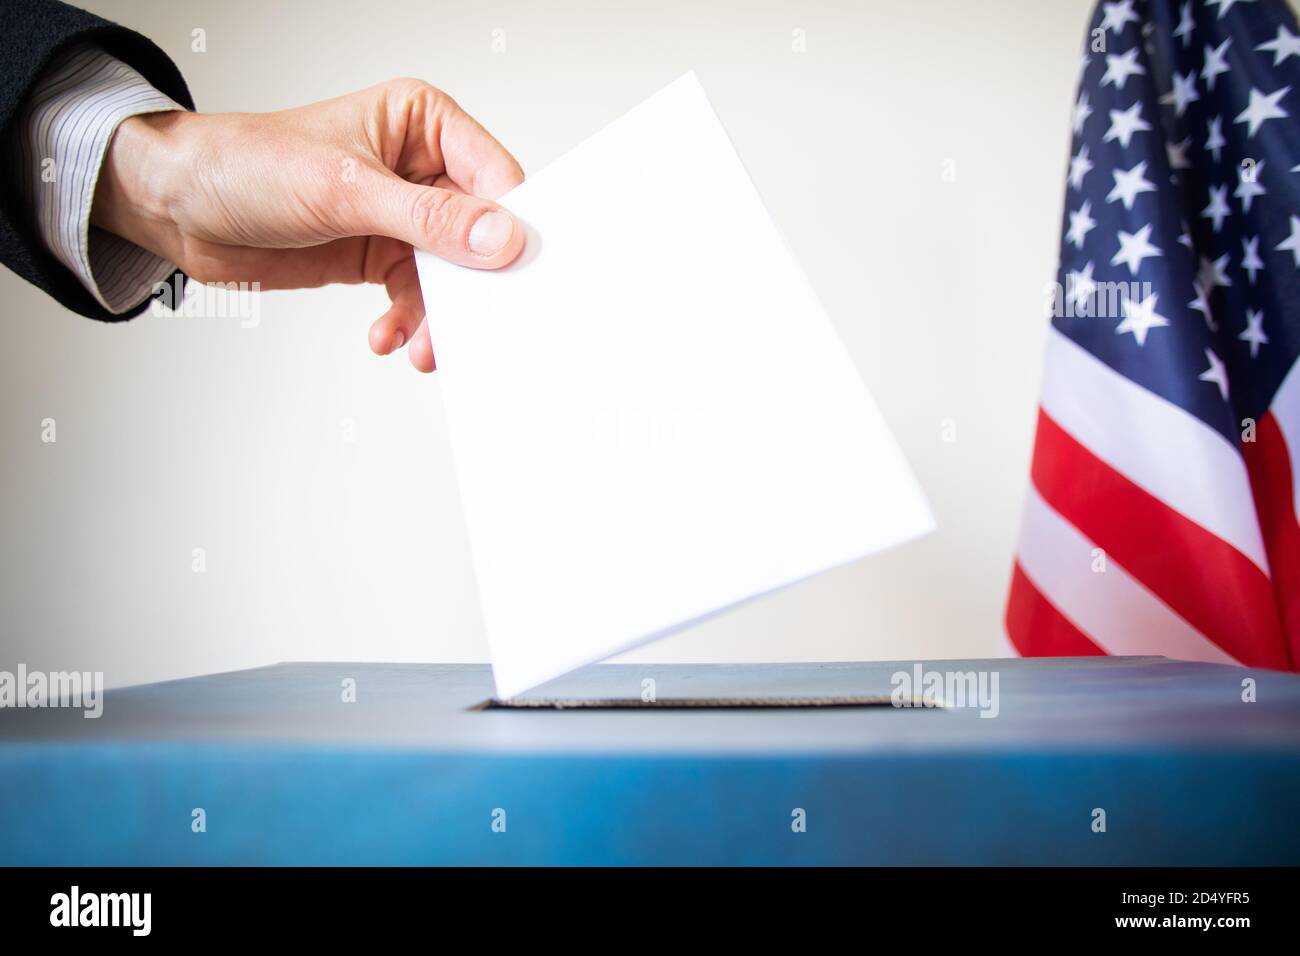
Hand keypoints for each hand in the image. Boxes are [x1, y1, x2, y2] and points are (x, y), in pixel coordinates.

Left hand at [91, 79, 526, 371]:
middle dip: (471, 288)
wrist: (181, 207)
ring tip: (421, 346)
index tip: (512, 277)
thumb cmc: (247, 165)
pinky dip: (408, 324)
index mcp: (423, 123)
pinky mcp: (381, 254)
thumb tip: (501, 238)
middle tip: (469, 327)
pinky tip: (386, 337)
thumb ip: (430, 220)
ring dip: (437, 316)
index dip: (510, 228)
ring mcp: (403, 215)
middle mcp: (420, 168)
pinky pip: (417, 297)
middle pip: (479, 235)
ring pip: (450, 276)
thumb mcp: (345, 190)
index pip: (494, 177)